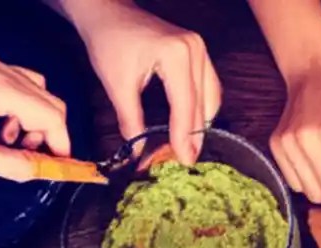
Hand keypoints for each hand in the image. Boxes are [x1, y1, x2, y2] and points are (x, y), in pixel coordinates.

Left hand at [0, 38, 70, 180]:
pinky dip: (8, 95)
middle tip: (28, 152)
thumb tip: (47, 172)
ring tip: (3, 134)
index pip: (51, 115)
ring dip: (28, 112)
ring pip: (29, 82)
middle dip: (45, 129)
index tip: (61, 163)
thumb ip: (14, 166)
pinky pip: (5, 71)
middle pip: (46, 97)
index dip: (61, 142)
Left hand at [71, 1, 219, 163]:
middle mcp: (195, 50)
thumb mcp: (116, 84)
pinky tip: (195, 124)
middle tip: (187, 159)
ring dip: (202, 122)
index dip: (184, 135)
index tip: (183, 158)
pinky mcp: (199, 52)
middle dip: (194, 133)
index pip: (184, 104)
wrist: (109, 14)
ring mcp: (200, 49)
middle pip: (201, 103)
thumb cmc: (109, 41)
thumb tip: (137, 152)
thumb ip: (130, 120)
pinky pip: (209, 86)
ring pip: (211, 96)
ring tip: (191, 145)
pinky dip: (203, 107)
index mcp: (175, 54)